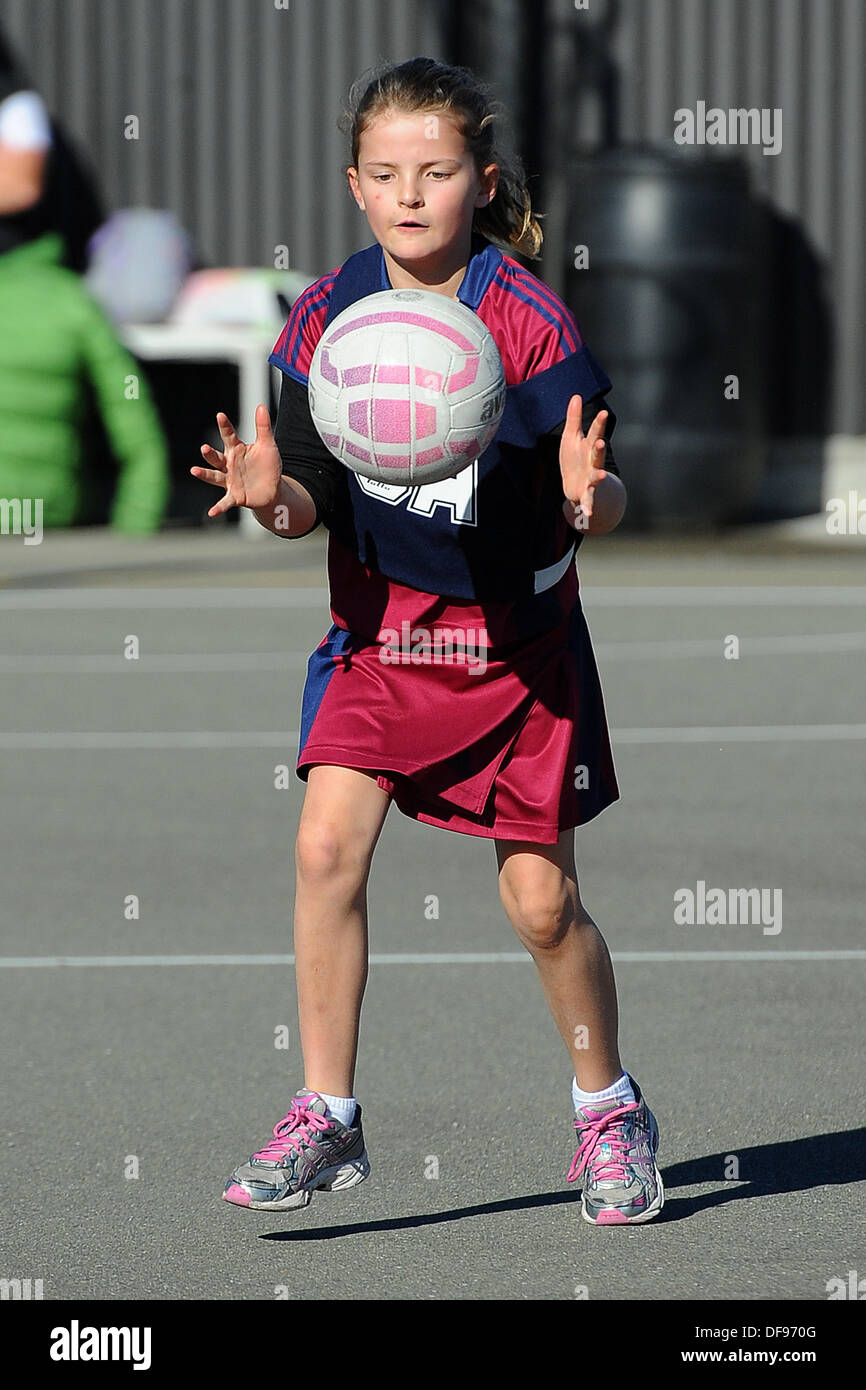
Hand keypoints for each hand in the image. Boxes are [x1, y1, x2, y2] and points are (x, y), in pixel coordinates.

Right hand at [191, 405, 281, 516]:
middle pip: (216, 457)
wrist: (273, 489)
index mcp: (236, 450)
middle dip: (209, 454)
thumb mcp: (267, 445)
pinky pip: (224, 502)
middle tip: (204, 448)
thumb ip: (263, 427)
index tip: (220, 415)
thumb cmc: (267, 466)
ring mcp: (229, 480)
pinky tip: (211, 513)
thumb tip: (261, 406)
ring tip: (194, 471)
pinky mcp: (234, 496)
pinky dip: (218, 508)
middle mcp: (229, 464)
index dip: (224, 426)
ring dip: (204, 474)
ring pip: (214, 476)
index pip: (229, 435)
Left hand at [558, 394, 608, 523]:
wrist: (574, 486)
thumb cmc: (574, 459)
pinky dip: (588, 507)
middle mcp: (593, 461)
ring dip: (599, 475)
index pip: (595, 433)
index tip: (602, 413)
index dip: (598, 423)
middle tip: (601, 442)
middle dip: (600, 448)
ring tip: (602, 475)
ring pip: (596, 475)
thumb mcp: (571, 437)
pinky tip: (588, 513)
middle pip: (597, 453)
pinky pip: (588, 500)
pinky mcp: (586, 493)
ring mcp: (591, 477)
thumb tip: (576, 395)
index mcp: (589, 446)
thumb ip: (574, 417)